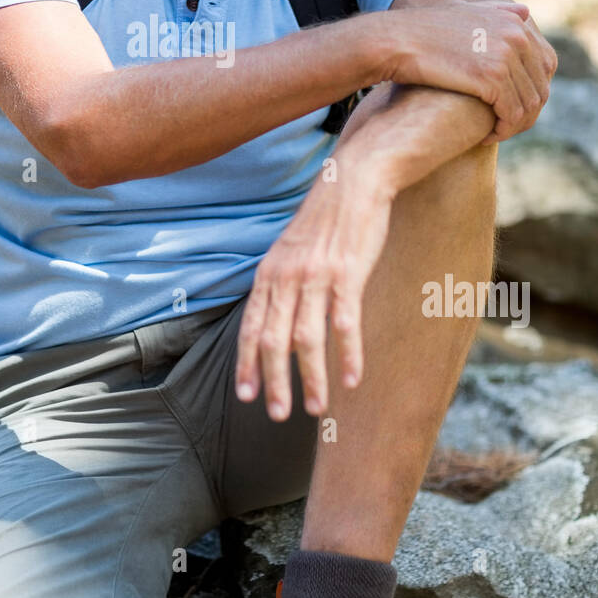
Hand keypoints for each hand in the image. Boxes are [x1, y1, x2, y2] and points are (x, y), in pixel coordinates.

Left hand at [234, 161, 394, 420]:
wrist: (352, 182)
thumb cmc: (324, 220)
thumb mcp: (289, 250)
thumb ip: (281, 285)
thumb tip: (279, 325)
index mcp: (269, 273)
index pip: (249, 327)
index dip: (245, 364)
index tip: (246, 395)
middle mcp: (286, 277)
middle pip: (272, 341)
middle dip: (274, 382)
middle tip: (278, 415)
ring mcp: (316, 276)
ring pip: (307, 340)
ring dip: (310, 379)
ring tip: (315, 408)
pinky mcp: (347, 274)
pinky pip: (345, 324)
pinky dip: (348, 356)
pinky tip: (352, 379)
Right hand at [384, 0, 556, 142]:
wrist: (395, 41)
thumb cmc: (422, 29)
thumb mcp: (463, 10)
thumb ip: (496, 11)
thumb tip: (525, 11)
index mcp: (515, 23)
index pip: (546, 65)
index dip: (533, 90)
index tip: (512, 106)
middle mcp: (516, 37)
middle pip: (540, 87)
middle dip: (525, 112)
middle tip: (503, 127)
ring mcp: (506, 56)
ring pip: (528, 105)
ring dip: (515, 126)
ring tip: (494, 134)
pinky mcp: (492, 78)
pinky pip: (512, 114)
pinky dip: (503, 131)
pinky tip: (486, 137)